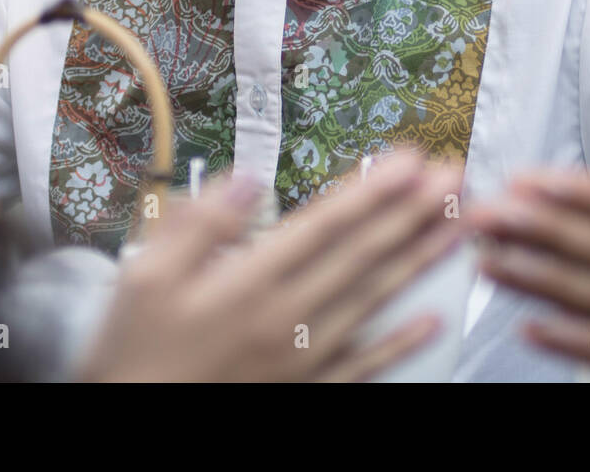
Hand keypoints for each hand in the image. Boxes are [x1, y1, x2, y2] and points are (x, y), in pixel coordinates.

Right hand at [78, 153, 465, 381]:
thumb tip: (247, 179)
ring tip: (459, 227)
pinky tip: (435, 320)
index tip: (410, 160)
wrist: (130, 430)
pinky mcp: (306, 390)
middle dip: (414, 212)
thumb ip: (197, 224)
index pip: (326, 224)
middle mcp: (286, 319)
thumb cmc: (133, 355)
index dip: (373, 189)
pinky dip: (402, 342)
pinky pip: (365, 365)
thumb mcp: (143, 278)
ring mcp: (301, 358)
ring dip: (420, 259)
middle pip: (363, 254)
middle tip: (456, 179)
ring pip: (375, 299)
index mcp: (248, 284)